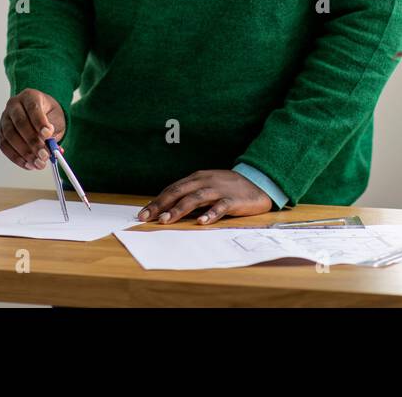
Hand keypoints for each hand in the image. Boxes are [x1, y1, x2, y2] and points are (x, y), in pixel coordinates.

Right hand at [0, 89, 66, 170]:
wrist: (41, 113)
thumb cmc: (48, 115)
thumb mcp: (56, 118)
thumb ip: (53, 131)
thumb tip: (52, 148)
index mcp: (30, 96)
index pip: (33, 108)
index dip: (39, 122)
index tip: (47, 135)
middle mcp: (14, 105)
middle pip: (20, 123)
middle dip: (32, 141)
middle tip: (44, 155)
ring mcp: (5, 118)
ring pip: (10, 136)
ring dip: (24, 152)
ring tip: (37, 163)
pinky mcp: (1, 132)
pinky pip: (4, 146)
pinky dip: (16, 157)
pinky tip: (28, 164)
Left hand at [137, 170, 272, 224]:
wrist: (258, 182)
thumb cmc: (229, 187)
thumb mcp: (207, 186)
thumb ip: (191, 195)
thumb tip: (168, 209)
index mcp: (196, 178)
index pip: (172, 189)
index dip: (157, 201)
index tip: (143, 213)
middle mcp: (205, 181)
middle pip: (179, 192)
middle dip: (161, 205)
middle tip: (147, 217)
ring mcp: (219, 189)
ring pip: (195, 198)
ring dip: (179, 209)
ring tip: (166, 220)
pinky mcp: (233, 199)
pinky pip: (220, 206)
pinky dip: (210, 214)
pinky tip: (202, 222)